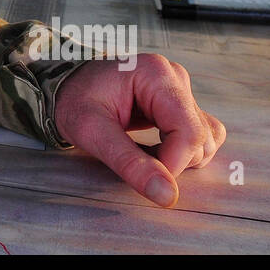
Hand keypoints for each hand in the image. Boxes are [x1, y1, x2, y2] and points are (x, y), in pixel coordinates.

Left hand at [53, 55, 224, 207]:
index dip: (173, 164)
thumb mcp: (92, 132)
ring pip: (204, 139)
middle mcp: (174, 77)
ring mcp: (180, 90)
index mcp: (156, 74)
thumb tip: (167, 195)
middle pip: (200, 137)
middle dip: (172, 161)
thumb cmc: (73, 102)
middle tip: (132, 155)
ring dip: (178, 158)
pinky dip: (181, 152)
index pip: (189, 132)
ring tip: (140, 151)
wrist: (64, 89)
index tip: (145, 175)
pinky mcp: (180, 104)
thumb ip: (129, 163)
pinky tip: (154, 149)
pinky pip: (199, 136)